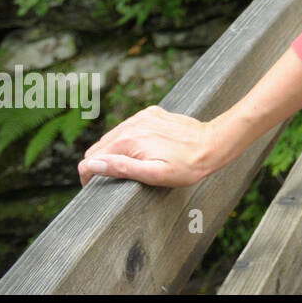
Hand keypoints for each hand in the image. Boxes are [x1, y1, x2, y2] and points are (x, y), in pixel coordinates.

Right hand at [78, 105, 220, 188]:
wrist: (213, 143)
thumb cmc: (187, 165)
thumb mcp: (154, 174)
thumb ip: (121, 168)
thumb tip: (92, 165)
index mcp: (128, 140)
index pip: (90, 158)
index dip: (88, 176)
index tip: (95, 188)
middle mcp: (131, 124)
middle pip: (99, 147)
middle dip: (100, 164)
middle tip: (111, 181)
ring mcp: (142, 116)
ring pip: (114, 136)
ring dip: (114, 151)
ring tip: (128, 166)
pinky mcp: (152, 114)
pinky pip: (131, 127)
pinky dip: (130, 139)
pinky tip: (144, 150)